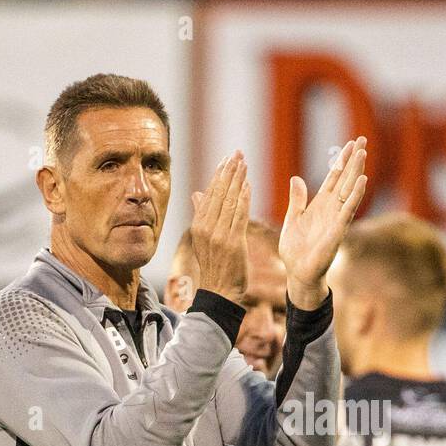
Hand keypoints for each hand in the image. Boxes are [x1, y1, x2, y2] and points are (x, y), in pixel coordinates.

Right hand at [190, 151, 250, 304]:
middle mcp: (206, 228)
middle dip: (229, 171)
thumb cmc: (215, 267)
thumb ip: (202, 215)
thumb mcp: (204, 240)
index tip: (227, 159)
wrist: (221, 292)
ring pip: (229, 201)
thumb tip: (197, 193)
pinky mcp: (233, 242)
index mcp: (199, 225)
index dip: (219, 175)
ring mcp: (219, 235)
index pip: (209, 194)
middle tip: (237, 154)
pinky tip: (248, 185)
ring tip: (244, 164)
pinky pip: (239, 216)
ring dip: (238, 180)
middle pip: (219, 193)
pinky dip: (243, 199)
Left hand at [280, 137, 367, 308]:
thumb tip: (296, 178)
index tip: (349, 143)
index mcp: (320, 205)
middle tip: (362, 138)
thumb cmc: (295, 250)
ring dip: (356, 171)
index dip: (341, 160)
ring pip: (349, 190)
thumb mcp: (292, 218)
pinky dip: (356, 194)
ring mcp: (336, 219)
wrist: (297, 274)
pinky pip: (348, 209)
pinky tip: (363, 180)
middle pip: (345, 179)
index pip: (334, 177)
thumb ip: (297, 199)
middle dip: (353, 159)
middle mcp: (332, 209)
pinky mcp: (337, 230)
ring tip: (363, 152)